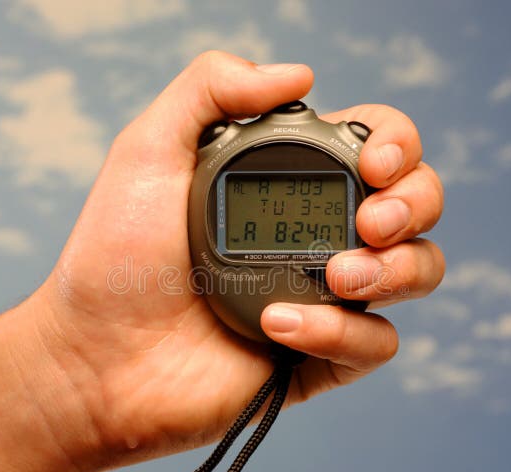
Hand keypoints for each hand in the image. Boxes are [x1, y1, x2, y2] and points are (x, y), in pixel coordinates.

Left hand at [28, 51, 444, 467]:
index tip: (371, 163)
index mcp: (289, 181)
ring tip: (338, 277)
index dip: (397, 144)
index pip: (378, 146)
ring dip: (396, 269)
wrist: (92, 358)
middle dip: (413, 203)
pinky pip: (376, 345)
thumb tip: (301, 73)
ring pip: (418, 272)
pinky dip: (341, 333)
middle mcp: (316, 234)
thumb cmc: (114, 257)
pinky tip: (279, 326)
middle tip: (371, 221)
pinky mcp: (318, 359)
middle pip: (416, 205)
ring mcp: (323, 297)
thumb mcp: (148, 150)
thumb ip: (211, 88)